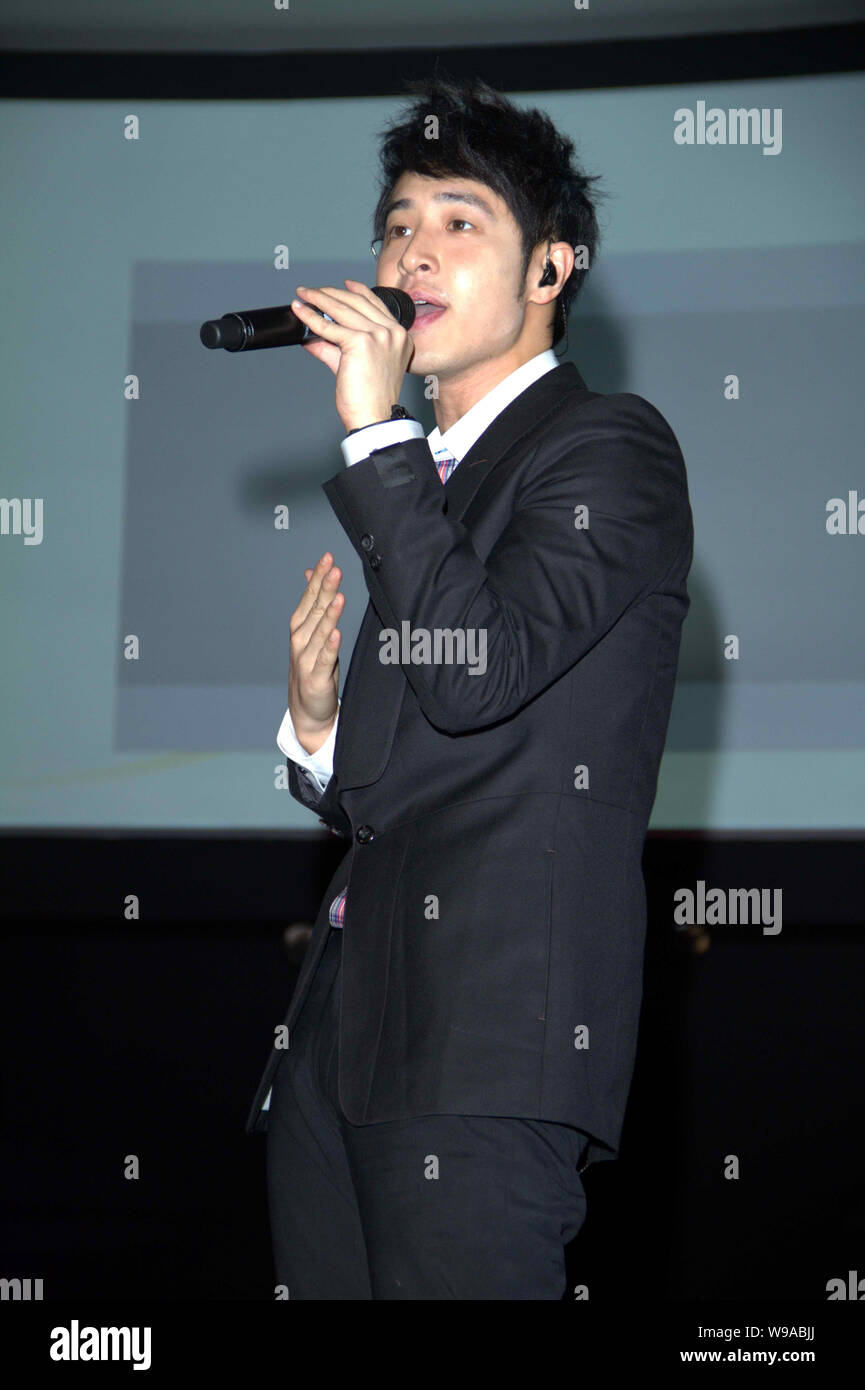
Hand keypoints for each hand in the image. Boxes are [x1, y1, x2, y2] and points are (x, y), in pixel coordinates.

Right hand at [288, 552, 343, 753]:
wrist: (308, 710)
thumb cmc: (313, 667)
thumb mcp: (313, 631)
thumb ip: (313, 602)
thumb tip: (311, 572)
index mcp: (299, 627)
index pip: (309, 597)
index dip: (318, 578)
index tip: (327, 558)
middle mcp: (300, 641)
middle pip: (314, 610)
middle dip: (324, 589)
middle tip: (334, 569)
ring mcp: (306, 660)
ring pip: (320, 632)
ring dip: (329, 614)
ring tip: (338, 596)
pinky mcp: (315, 678)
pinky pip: (325, 659)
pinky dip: (330, 646)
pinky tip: (336, 633)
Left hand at [291, 278, 413, 432]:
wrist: (373, 416)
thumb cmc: (370, 398)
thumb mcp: (354, 363)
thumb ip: (335, 346)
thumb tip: (314, 333)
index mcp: (399, 337)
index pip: (375, 304)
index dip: (356, 290)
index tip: (342, 284)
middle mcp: (393, 333)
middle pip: (357, 302)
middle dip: (330, 293)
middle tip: (311, 291)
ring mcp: (379, 336)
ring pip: (342, 309)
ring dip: (318, 299)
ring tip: (303, 296)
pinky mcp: (361, 342)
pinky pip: (329, 327)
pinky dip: (311, 318)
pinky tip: (301, 312)